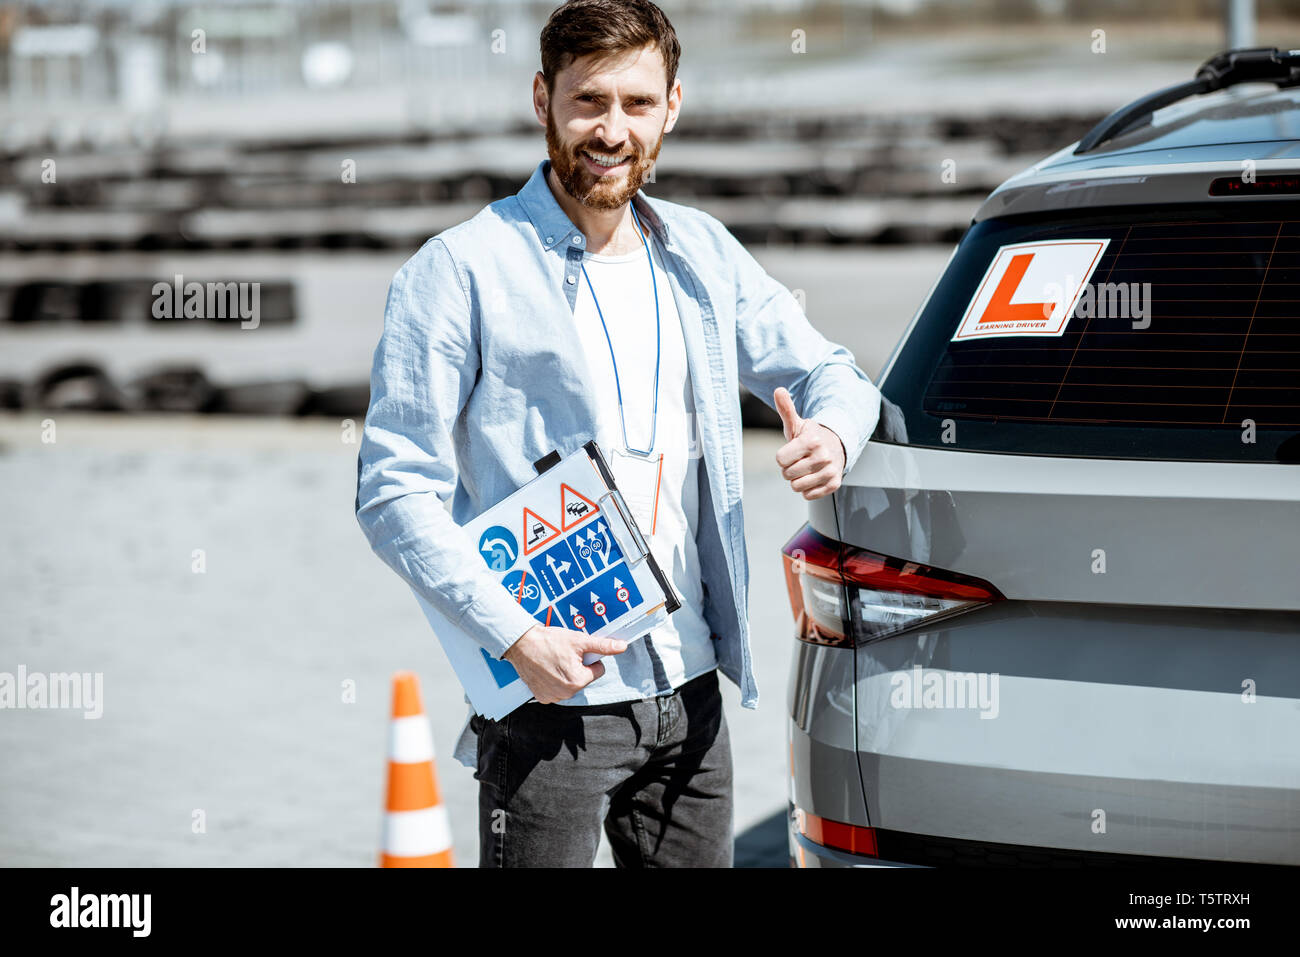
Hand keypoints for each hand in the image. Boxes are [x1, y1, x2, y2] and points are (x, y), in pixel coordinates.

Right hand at [501, 624, 628, 703]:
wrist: (521, 644)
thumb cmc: (549, 641)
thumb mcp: (579, 641)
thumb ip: (602, 646)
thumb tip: (622, 647)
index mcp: (578, 681)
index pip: (598, 671)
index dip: (590, 659)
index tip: (576, 652)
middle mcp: (566, 693)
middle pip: (584, 678)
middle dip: (578, 667)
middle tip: (564, 655)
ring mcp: (553, 697)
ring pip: (571, 685)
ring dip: (567, 674)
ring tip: (555, 661)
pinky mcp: (542, 697)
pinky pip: (557, 690)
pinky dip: (554, 681)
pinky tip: (547, 669)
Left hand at [774, 386, 845, 499]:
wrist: (836, 446)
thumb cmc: (811, 437)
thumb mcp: (797, 424)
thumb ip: (786, 409)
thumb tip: (778, 390)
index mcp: (811, 440)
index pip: (780, 460)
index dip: (783, 457)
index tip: (792, 451)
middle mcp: (823, 456)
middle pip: (787, 474)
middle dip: (789, 469)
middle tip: (800, 460)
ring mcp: (830, 471)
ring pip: (796, 487)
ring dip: (797, 480)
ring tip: (806, 468)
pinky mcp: (834, 484)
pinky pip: (808, 495)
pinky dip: (808, 489)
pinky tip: (814, 476)